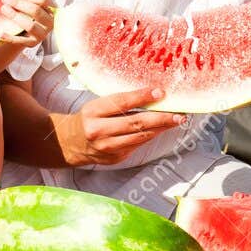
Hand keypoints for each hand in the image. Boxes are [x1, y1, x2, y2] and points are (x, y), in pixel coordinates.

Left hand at [0, 0, 53, 48]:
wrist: (31, 33)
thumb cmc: (33, 15)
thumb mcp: (35, 4)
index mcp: (52, 9)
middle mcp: (49, 22)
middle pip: (36, 11)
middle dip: (19, 4)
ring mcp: (42, 34)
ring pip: (30, 25)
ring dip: (15, 16)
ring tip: (4, 9)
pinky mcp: (33, 43)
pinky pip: (21, 41)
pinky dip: (10, 38)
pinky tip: (1, 33)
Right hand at [57, 87, 186, 166]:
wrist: (71, 143)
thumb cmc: (89, 118)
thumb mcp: (98, 105)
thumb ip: (120, 102)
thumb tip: (152, 95)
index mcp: (93, 112)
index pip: (120, 103)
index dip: (142, 97)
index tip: (160, 92)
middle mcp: (98, 131)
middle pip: (134, 123)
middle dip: (160, 118)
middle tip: (179, 114)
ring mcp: (107, 147)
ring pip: (139, 137)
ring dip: (160, 128)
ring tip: (176, 120)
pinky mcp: (115, 158)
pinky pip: (137, 145)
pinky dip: (150, 136)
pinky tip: (161, 129)